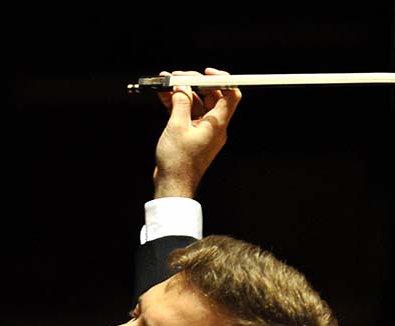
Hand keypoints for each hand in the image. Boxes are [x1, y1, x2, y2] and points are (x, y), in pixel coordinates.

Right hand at [153, 67, 241, 198]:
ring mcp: (202, 131)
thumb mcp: (177, 127)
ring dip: (181, 93)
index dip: (221, 79)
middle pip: (211, 96)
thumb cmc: (178, 162)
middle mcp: (213, 126)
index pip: (231, 94)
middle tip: (176, 77)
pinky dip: (177, 104)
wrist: (173, 185)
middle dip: (193, 83)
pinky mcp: (191, 135)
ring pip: (196, 104)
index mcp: (217, 124)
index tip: (205, 72)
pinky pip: (187, 114)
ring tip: (164, 84)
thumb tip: (181, 87)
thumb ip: (180, 103)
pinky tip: (164, 96)